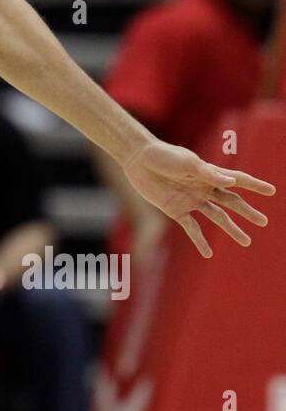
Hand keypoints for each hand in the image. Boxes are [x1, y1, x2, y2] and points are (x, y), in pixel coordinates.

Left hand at [122, 139, 274, 257]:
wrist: (138, 160)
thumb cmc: (164, 156)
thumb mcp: (187, 163)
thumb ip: (208, 174)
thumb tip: (231, 182)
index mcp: (210, 174)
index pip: (238, 180)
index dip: (255, 185)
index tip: (271, 191)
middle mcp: (204, 188)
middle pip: (231, 202)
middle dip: (248, 212)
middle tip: (264, 222)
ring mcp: (191, 200)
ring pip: (217, 217)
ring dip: (231, 229)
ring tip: (246, 241)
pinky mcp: (176, 210)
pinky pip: (192, 228)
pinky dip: (200, 242)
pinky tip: (208, 254)